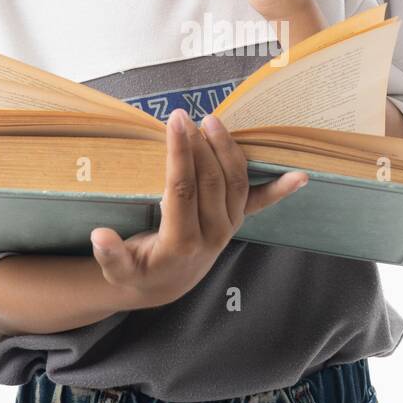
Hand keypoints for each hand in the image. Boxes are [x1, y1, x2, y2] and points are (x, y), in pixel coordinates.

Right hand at [89, 107, 307, 308]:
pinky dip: (280, 189)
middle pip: (211, 180)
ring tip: (211, 121)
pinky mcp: (237, 221)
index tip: (173, 122)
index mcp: (182, 242)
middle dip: (198, 144)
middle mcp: (212, 234)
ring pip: (235, 182)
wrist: (165, 285)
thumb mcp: (118, 270)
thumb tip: (101, 236)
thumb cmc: (138, 271)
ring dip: (227, 149)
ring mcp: (229, 227)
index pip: (182, 189)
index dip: (179, 154)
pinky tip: (301, 176)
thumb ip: (110, 255)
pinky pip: (260, 202)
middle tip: (183, 116)